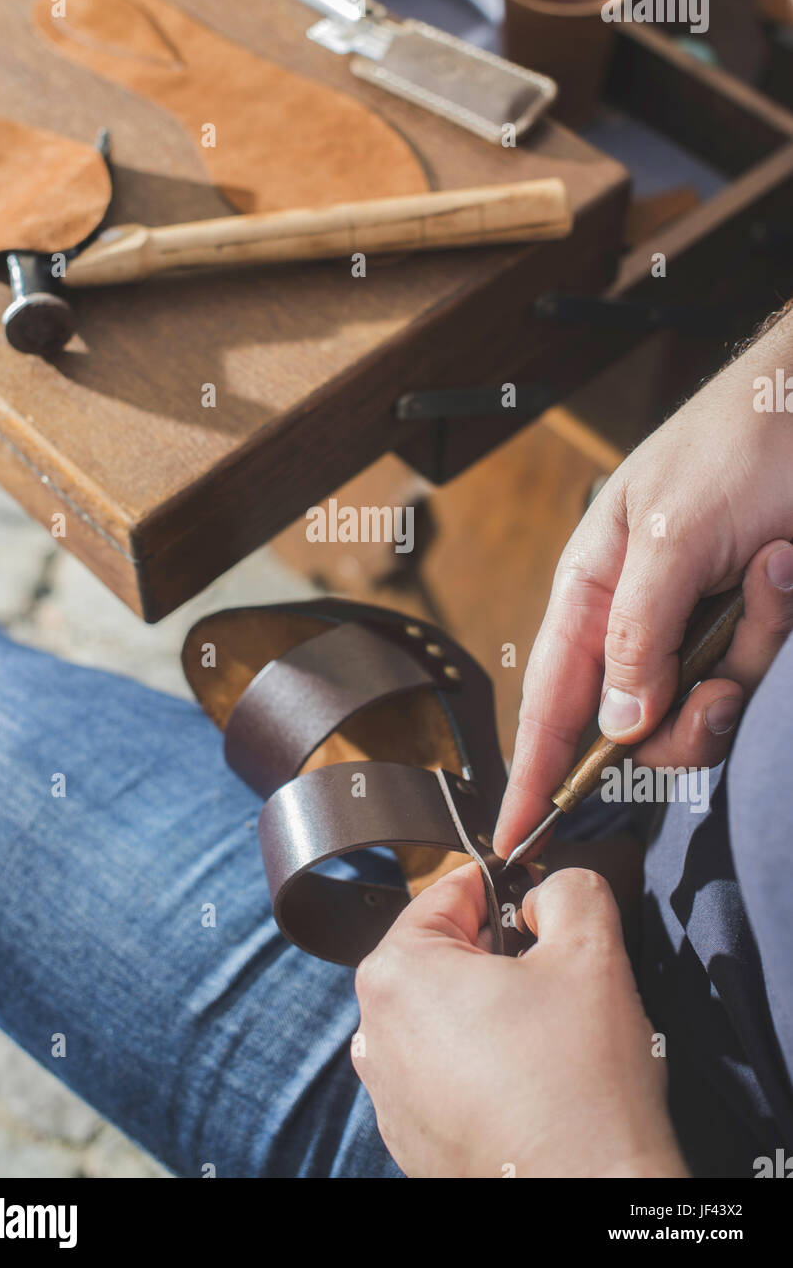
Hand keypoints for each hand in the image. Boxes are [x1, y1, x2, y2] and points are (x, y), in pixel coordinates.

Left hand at [354, 863, 688, 1177]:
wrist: (591, 1200)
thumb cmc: (582, 1090)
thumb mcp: (592, 950)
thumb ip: (569, 888)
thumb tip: (550, 888)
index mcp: (397, 973)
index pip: (449, 893)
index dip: (507, 891)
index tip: (542, 908)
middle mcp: (375, 1032)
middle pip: (445, 954)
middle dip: (501, 955)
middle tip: (556, 980)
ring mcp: (390, 1092)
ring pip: (448, 1013)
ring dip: (495, 1011)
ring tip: (550, 1039)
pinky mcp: (414, 1137)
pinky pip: (447, 1071)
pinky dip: (486, 1065)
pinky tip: (533, 1082)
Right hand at [495, 307, 792, 857]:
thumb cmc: (734, 445)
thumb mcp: (674, 535)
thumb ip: (638, 636)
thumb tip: (616, 726)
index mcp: (590, 590)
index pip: (548, 700)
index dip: (531, 771)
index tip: (516, 838)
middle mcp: (636, 620)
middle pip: (635, 728)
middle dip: (685, 718)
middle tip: (721, 679)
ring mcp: (694, 629)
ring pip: (704, 710)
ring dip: (747, 655)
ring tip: (772, 570)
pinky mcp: (747, 630)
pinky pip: (755, 675)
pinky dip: (775, 628)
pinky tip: (785, 564)